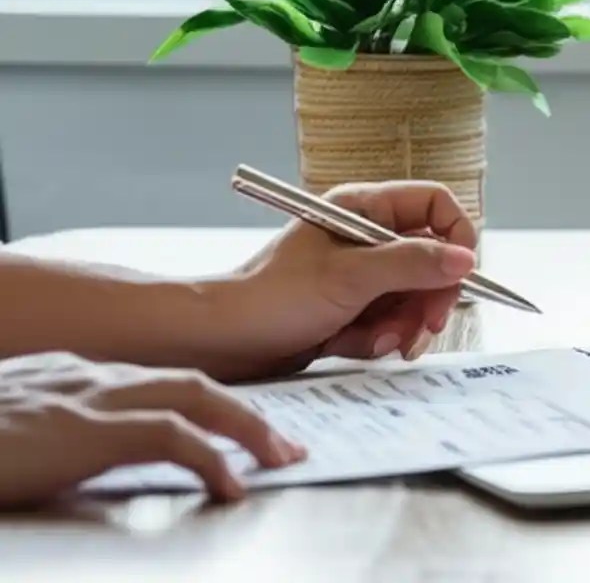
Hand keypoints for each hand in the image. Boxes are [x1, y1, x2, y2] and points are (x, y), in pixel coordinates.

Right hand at [0, 352, 304, 508]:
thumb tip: (89, 459)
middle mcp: (86, 378)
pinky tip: (230, 487)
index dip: (213, 406)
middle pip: (192, 382)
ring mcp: (84, 399)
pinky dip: (209, 457)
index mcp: (72, 378)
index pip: (161, 382)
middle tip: (286, 445)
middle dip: (248, 413)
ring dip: (247, 428)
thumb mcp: (18, 438)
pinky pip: (168, 436)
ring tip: (281, 459)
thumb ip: (60, 439)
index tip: (247, 431)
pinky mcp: (81, 431)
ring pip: (194, 397)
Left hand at [205, 181, 477, 381]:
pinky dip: (381, 338)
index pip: (435, 205)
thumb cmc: (273, 298)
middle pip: (432, 259)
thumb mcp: (349, 278)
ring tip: (379, 342)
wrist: (222, 342)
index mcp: (363, 209)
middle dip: (432, 296)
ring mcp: (361, 275)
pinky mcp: (352, 309)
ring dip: (405, 325)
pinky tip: (357, 345)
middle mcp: (366, 238)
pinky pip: (391, 321)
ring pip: (415, 296)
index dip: (457, 235)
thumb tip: (466, 259)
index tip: (461, 274)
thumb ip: (411, 265)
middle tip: (427, 326)